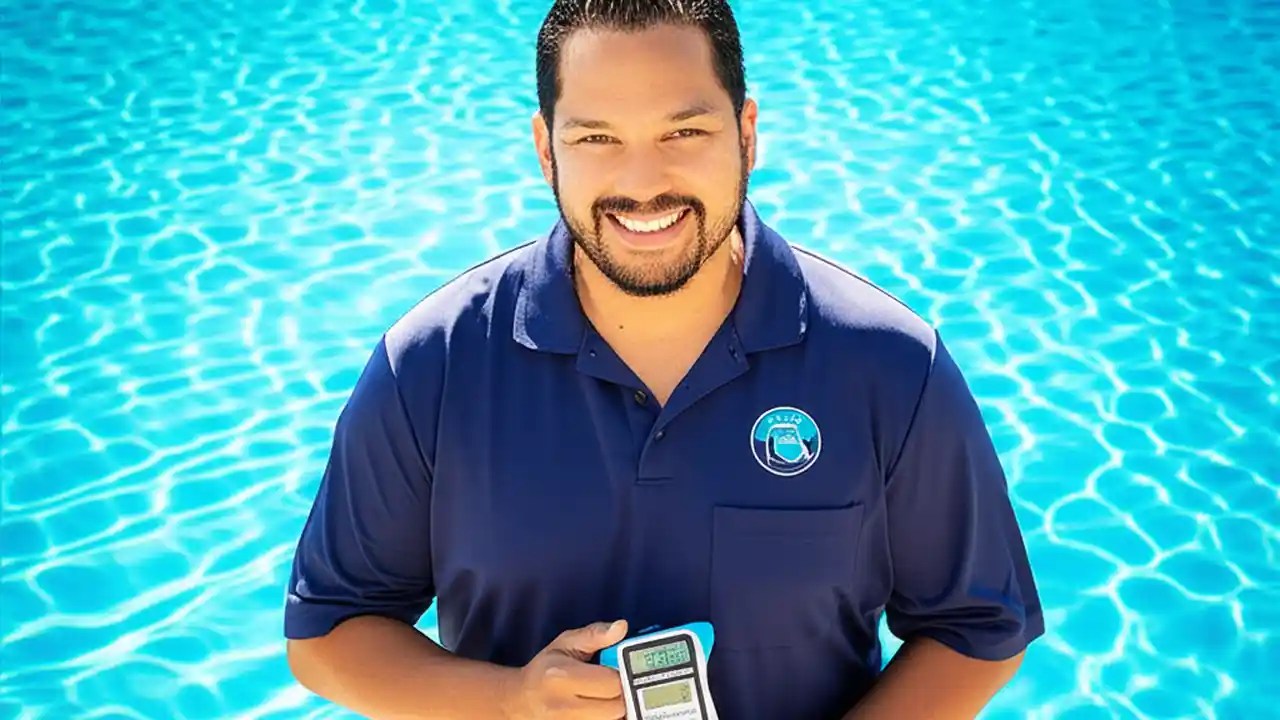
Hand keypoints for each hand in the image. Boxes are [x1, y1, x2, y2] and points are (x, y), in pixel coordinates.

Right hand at [501, 619, 628, 719]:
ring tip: (604, 697)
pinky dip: (607, 718)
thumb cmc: (546, 669)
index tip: (617, 669)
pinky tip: (599, 708)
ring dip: (615, 710)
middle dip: (621, 695)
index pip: (611, 683)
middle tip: (612, 685)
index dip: (621, 675)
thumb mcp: (566, 643)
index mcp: (561, 677)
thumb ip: (595, 634)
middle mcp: (563, 707)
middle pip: (616, 708)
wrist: (521, 701)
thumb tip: (621, 627)